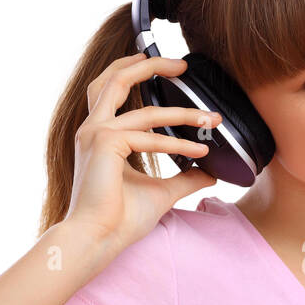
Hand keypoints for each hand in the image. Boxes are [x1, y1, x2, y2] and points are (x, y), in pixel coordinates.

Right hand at [65, 52, 217, 251]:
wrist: (97, 240)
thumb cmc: (119, 220)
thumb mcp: (161, 193)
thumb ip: (185, 178)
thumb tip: (210, 173)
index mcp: (98, 135)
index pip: (110, 89)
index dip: (134, 71)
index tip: (164, 65)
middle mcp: (93, 129)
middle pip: (116, 78)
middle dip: (151, 65)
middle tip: (183, 64)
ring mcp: (96, 134)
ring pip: (145, 110)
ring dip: (183, 113)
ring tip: (211, 119)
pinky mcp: (105, 144)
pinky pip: (149, 137)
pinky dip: (179, 143)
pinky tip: (201, 149)